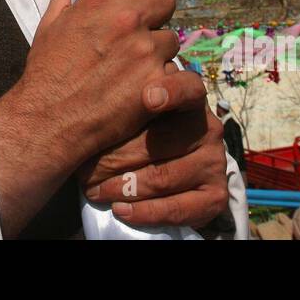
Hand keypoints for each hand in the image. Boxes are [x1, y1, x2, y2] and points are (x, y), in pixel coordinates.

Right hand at [0, 0, 179, 234]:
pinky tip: (161, 90)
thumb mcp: (49, 24)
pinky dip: (173, 82)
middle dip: (156, 13)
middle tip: (141, 31)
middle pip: (164, 0)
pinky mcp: (158, 81)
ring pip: (172, 40)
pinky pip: (183, 74)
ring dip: (160, 51)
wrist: (48, 120)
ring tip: (139, 69)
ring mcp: (146, 49)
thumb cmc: (46, 73)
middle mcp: (127, 17)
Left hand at [79, 91, 230, 228]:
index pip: (188, 88)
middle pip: (157, 143)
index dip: (171, 91)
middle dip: (112, 159)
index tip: (147, 98)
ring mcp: (215, 163)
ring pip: (161, 177)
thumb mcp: (137, 113)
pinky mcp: (216, 196)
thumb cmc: (143, 134)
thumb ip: (126, 105)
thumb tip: (86, 106)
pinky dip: (144, 212)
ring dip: (121, 187)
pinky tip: (120, 209)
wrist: (176, 171)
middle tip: (83, 171)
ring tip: (93, 190)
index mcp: (191, 100)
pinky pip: (175, 208)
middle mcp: (209, 128)